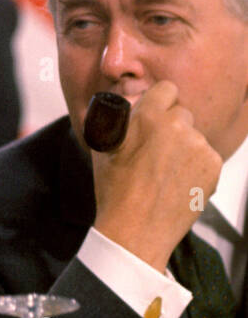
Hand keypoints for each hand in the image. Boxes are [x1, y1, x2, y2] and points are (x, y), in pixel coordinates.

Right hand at [89, 80, 221, 271]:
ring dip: (183, 147)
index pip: (167, 89)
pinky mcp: (214, 166)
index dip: (159, 102)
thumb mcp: (103, 145)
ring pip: (194, 136)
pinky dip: (195, 165)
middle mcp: (180, 126)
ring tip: (164, 171)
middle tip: (155, 150)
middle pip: (182, 113)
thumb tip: (130, 99)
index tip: (154, 116)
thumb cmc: (115, 188)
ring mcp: (200, 147)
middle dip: (171, 126)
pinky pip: (205, 156)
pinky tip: (177, 181)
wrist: (136, 228)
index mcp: (149, 116)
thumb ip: (119, 117)